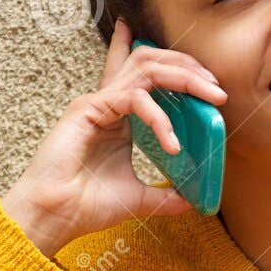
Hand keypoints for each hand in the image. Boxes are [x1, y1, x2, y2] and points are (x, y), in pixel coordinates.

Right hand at [0, 16, 226, 253]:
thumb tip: (191, 202)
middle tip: (215, 85)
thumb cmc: (84, 205)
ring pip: (147, 68)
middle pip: (150, 60)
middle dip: (187, 66)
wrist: (55, 217)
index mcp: (115, 115)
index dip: (159, 54)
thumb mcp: (137, 198)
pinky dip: (160, 117)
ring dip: (184, 77)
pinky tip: (172, 143)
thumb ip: (163, 195)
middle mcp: (106, 102)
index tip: (192, 59)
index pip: (136, 71)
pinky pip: (135, 98)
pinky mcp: (90, 109)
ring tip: (211, 96)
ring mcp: (97, 102)